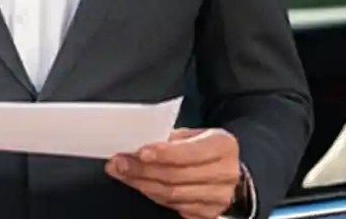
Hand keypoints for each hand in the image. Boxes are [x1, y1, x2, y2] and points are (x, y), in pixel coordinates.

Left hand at [106, 128, 240, 218]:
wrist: (226, 170)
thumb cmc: (203, 148)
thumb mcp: (191, 134)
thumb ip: (168, 138)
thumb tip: (135, 142)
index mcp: (223, 145)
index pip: (190, 152)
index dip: (164, 154)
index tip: (140, 152)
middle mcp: (226, 173)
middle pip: (177, 176)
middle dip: (143, 169)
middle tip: (119, 163)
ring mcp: (219, 197)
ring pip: (172, 194)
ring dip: (142, 183)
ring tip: (122, 173)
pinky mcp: (210, 213)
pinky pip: (174, 207)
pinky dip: (153, 195)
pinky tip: (139, 184)